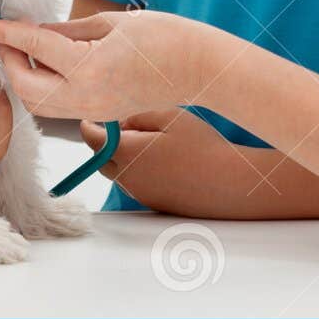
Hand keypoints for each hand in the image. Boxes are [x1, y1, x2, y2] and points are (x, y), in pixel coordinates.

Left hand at [0, 11, 210, 119]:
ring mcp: (93, 110)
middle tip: (5, 35)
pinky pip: (58, 105)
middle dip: (9, 60)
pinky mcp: (100, 114)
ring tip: (25, 47)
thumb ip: (67, 30)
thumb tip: (35, 30)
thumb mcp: (110, 23)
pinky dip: (44, 86)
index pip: (32, 46)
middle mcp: (85, 96)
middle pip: (26, 86)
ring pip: (38, 102)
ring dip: (24, 76)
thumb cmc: (164, 36)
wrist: (199, 68)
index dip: (3, 33)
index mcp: (88, 67)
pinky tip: (48, 63)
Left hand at [81, 109, 243, 213]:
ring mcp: (140, 193)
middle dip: (104, 143)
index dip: (88, 126)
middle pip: (101, 159)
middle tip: (119, 127)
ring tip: (146, 140)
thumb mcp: (170, 116)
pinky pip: (135, 183)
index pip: (92, 140)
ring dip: (120, 157)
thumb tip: (120, 124)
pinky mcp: (153, 203)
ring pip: (117, 173)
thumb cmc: (203, 146)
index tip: (90, 117)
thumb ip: (137, 115)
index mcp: (127, 153)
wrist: (229, 184)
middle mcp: (128, 177)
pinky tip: (160, 160)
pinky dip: (136, 170)